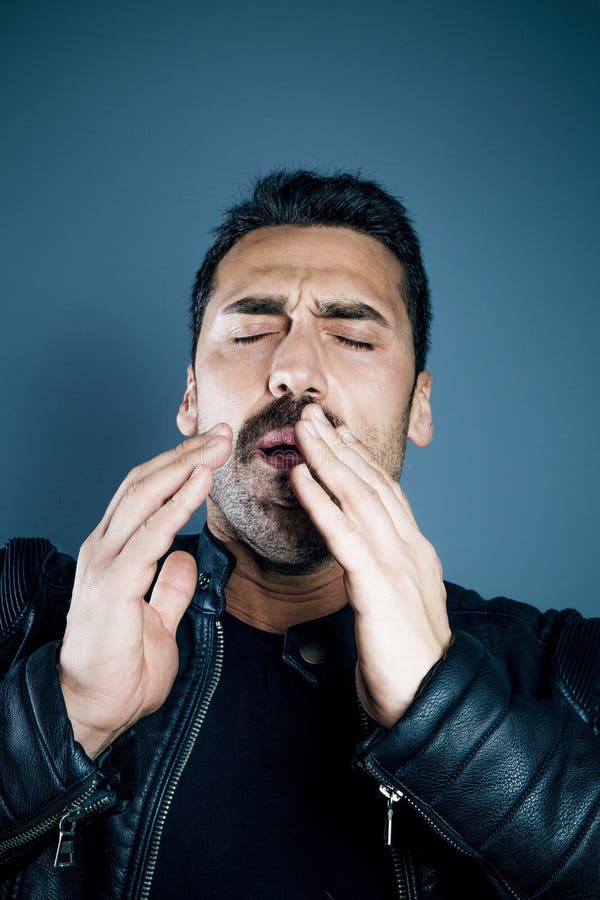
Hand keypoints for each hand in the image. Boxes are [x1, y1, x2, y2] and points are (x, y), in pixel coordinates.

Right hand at [58, 425, 231, 758]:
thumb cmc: (122, 670)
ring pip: (144, 498)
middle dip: (185, 455)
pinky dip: (177, 504)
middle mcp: (104, 548)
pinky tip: (200, 483)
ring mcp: (104, 563)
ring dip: (184, 467)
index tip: (212, 450)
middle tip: (221, 434)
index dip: (178, 468)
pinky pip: (151, 535)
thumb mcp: (158, 620)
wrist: (93, 711)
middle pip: (145, 485)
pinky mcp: (113, 584)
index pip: (145, 495)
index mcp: (114, 554)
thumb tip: (185, 559)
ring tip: (216, 447)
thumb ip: (170, 588)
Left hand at [291, 404, 450, 727]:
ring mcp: (398, 563)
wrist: (431, 704)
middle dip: (340, 445)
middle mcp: (410, 548)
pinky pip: (344, 534)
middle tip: (313, 414)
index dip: (360, 460)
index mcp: (414, 553)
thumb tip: (359, 567)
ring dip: (328, 458)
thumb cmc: (407, 664)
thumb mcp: (394, 608)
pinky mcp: (379, 586)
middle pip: (372, 484)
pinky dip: (321, 501)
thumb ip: (379, 578)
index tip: (338, 434)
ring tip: (303, 429)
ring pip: (359, 497)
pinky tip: (302, 476)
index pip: (385, 494)